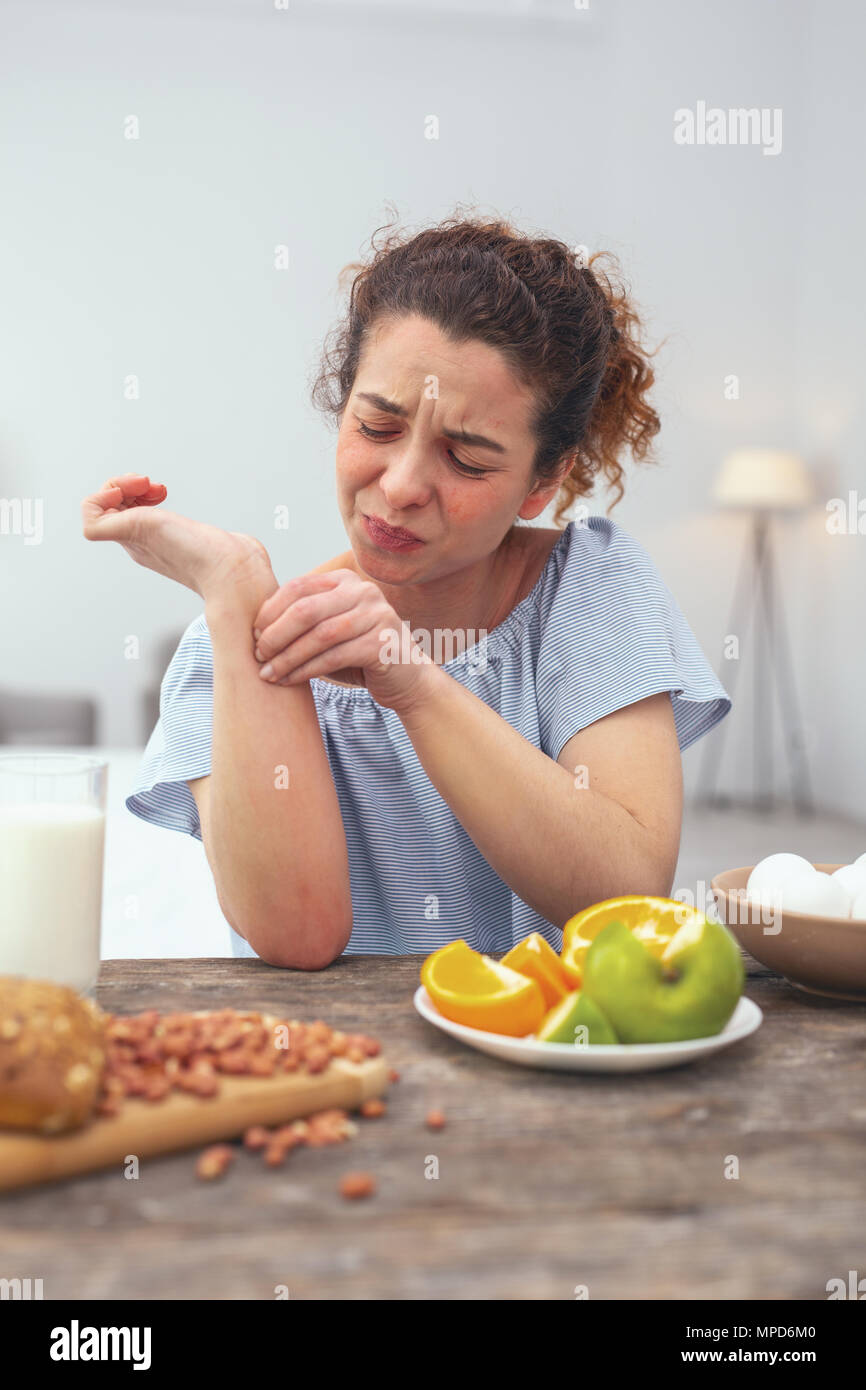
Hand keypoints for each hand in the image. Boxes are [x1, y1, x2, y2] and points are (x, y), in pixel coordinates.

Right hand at [81, 472, 275, 601]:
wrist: (234, 570)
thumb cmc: (236, 563)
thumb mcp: (224, 544)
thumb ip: (227, 543)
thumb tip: (244, 544)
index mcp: (156, 546)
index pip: (125, 518)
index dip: (135, 495)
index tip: (160, 490)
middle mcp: (140, 545)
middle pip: (108, 511)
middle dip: (124, 485)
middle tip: (151, 485)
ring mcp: (133, 540)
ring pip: (95, 510)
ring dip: (115, 485)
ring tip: (144, 484)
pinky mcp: (130, 533)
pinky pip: (90, 520)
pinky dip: (101, 498)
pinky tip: (129, 490)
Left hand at [251, 568, 436, 713]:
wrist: (406, 679)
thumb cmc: (358, 655)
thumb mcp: (329, 631)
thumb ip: (303, 621)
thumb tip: (253, 627)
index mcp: (345, 581)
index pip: (298, 588)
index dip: (270, 612)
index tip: (253, 636)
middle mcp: (363, 591)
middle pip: (306, 609)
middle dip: (275, 635)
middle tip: (258, 655)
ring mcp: (376, 615)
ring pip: (319, 635)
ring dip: (288, 657)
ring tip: (268, 674)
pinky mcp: (382, 643)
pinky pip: (334, 656)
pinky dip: (306, 670)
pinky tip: (290, 680)